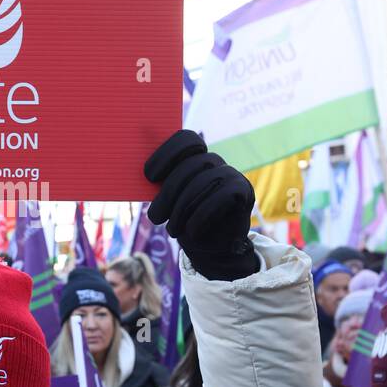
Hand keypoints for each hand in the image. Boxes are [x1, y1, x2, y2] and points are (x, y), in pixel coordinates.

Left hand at [144, 130, 257, 280]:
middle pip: (190, 165)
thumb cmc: (186, 220)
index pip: (186, 139)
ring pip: (202, 182)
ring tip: (173, 230)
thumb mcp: (169, 201)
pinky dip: (201, 216)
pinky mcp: (244, 189)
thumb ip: (161, 185)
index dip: (166, 153)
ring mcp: (231, 173)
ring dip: (182, 209)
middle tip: (155, 217)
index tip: (149, 176)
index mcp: (194, 156)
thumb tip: (143, 179)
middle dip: (169, 192)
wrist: (214, 247)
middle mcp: (214, 160)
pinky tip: (192, 231)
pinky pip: (220, 196)